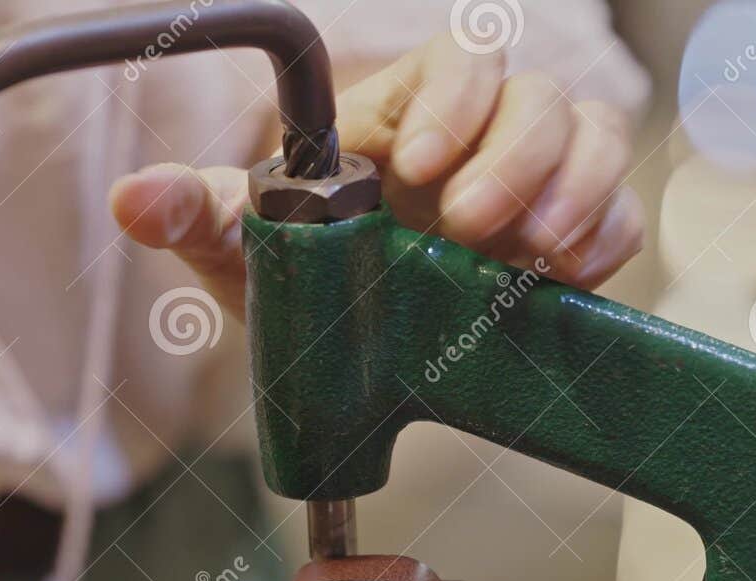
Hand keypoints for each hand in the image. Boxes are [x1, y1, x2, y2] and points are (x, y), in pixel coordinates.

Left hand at [110, 34, 644, 314]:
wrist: (359, 350)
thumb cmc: (309, 276)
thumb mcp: (252, 250)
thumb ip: (205, 215)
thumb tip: (134, 200)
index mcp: (410, 112)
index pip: (462, 54)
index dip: (459, 96)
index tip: (422, 168)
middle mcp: (485, 135)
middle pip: (539, 95)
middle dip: (516, 158)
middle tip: (473, 228)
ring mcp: (540, 184)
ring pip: (597, 135)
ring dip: (578, 191)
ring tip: (534, 258)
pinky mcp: (577, 238)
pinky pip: (622, 213)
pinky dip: (608, 238)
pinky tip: (565, 279)